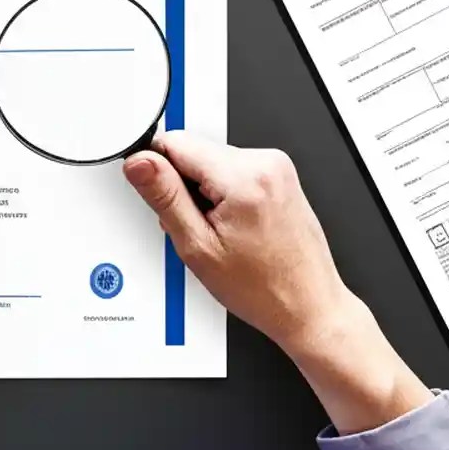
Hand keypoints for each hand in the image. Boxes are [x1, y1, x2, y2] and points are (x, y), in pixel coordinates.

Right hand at [123, 132, 430, 433]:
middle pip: (194, 152)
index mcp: (244, 177)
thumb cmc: (263, 288)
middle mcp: (265, 163)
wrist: (308, 306)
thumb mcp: (198, 247)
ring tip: (222, 232)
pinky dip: (224, 195)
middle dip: (184, 188)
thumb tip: (140, 162)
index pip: (175, 142)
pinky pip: (233, 171)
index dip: (159, 173)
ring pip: (211, 162)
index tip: (166, 204)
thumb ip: (165, 197)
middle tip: (200, 229)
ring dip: (205, 193)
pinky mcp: (280, 175)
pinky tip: (235, 226)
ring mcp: (277, 167)